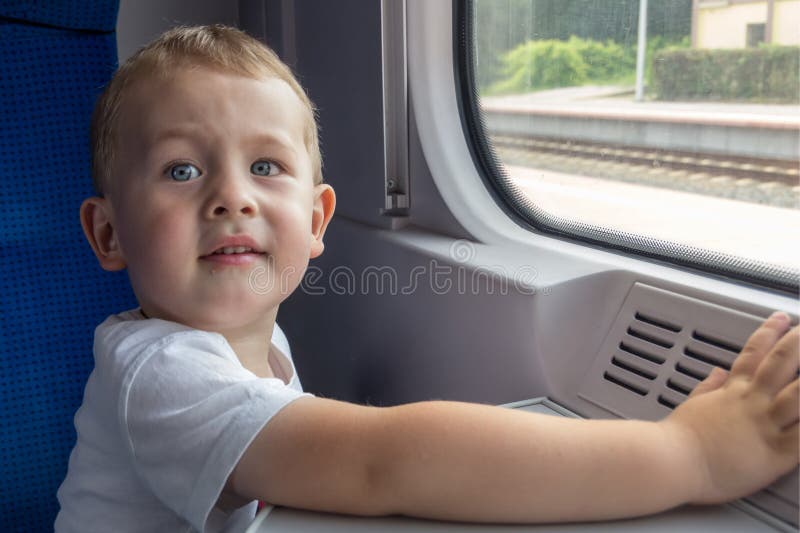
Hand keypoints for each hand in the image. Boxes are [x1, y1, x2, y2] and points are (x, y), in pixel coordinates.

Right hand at [663, 312, 798, 504]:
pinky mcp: (777, 453)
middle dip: (798, 343)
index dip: (769, 332)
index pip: (754, 354)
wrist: (673, 461)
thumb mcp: (692, 406)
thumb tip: (717, 374)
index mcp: (732, 392)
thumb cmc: (678, 440)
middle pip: (781, 363)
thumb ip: (709, 388)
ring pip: (799, 394)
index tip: (781, 319)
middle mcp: (751, 403)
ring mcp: (765, 424)